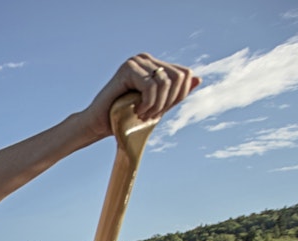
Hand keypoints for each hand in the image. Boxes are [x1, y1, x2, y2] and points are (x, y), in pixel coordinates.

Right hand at [83, 53, 200, 138]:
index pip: (184, 74)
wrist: (99, 124)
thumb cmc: (125, 117)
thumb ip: (176, 93)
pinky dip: (148, 103)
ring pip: (166, 82)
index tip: (159, 112)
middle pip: (179, 76)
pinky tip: (136, 110)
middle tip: (151, 116)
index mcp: (154, 64)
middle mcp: (145, 58)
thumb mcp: (158, 106)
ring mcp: (136, 61)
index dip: (178, 96)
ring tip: (142, 114)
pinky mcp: (127, 68)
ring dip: (157, 104)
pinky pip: (152, 85)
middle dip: (168, 101)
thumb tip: (198, 79)